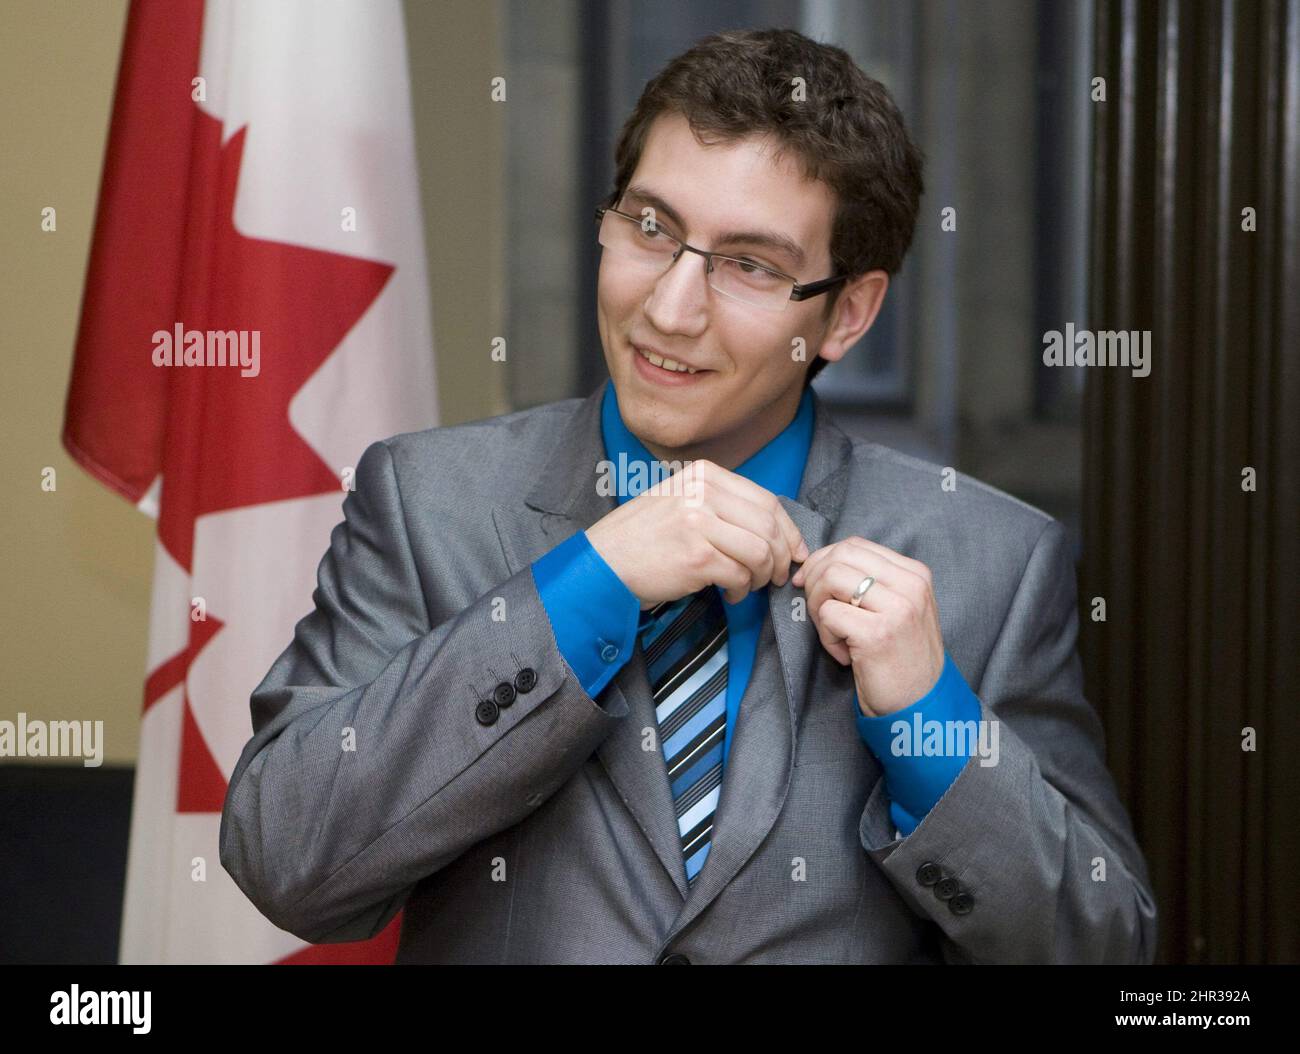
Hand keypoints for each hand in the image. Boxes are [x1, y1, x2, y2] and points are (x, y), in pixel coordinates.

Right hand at [586, 459, 809, 606]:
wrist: (602, 562)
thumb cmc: (643, 538)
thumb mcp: (680, 501)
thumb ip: (722, 504)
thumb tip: (774, 529)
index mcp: (704, 475)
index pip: (766, 501)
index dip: (789, 531)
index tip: (796, 551)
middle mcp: (702, 493)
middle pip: (768, 526)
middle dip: (781, 557)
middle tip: (775, 576)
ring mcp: (698, 523)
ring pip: (760, 552)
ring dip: (761, 576)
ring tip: (748, 586)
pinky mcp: (696, 556)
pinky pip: (740, 575)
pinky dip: (742, 590)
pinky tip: (729, 594)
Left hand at [790, 537, 943, 716]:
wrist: (921, 705)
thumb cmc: (900, 657)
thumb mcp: (897, 609)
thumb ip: (869, 583)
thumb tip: (815, 565)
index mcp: (914, 573)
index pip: (854, 545)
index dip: (823, 560)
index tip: (809, 583)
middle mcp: (910, 585)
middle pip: (839, 557)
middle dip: (814, 581)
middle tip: (819, 612)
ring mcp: (897, 608)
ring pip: (829, 579)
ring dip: (819, 608)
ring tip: (834, 635)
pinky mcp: (877, 633)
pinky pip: (828, 614)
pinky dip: (826, 636)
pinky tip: (845, 654)